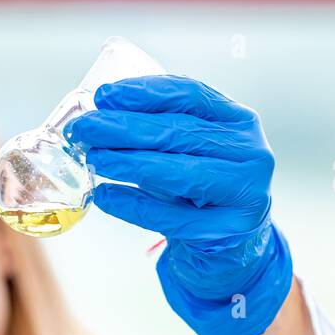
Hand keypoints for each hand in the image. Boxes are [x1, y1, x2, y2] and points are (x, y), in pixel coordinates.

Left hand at [63, 75, 292, 334]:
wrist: (234, 242)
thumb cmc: (203, 187)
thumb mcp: (192, 149)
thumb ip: (160, 129)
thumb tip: (100, 115)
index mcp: (240, 121)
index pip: (190, 95)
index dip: (145, 92)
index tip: (103, 96)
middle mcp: (251, 152)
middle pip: (179, 133)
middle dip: (123, 129)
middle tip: (83, 129)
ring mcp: (245, 192)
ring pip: (178, 173)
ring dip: (128, 164)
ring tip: (93, 159)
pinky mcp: (228, 229)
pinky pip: (171, 216)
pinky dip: (133, 205)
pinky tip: (105, 196)